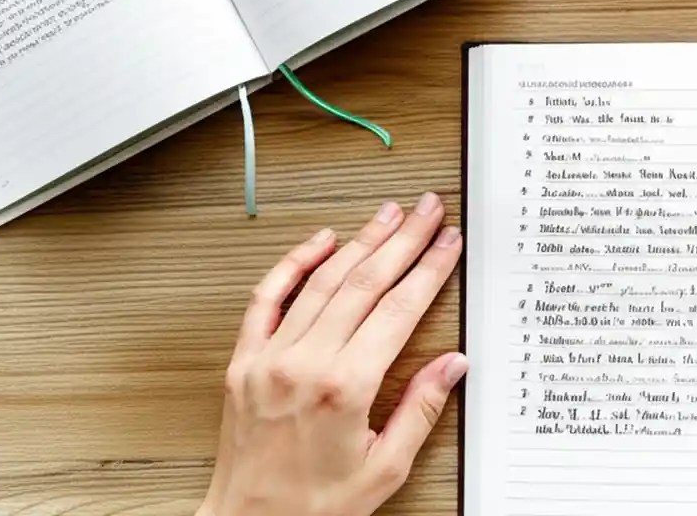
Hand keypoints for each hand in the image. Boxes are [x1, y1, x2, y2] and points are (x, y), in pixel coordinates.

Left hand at [198, 194, 464, 515]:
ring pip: (322, 282)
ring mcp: (270, 358)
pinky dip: (293, 264)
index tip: (447, 243)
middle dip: (403, 240)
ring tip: (388, 214)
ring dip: (359, 241)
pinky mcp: (243, 361)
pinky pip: (266, 297)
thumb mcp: (385, 468)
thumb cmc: (315, 507)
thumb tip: (453, 365)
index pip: (400, 309)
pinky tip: (320, 241)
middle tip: (427, 210)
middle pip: (365, 283)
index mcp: (345, 388)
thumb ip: (420, 409)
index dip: (429, 269)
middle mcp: (305, 364)